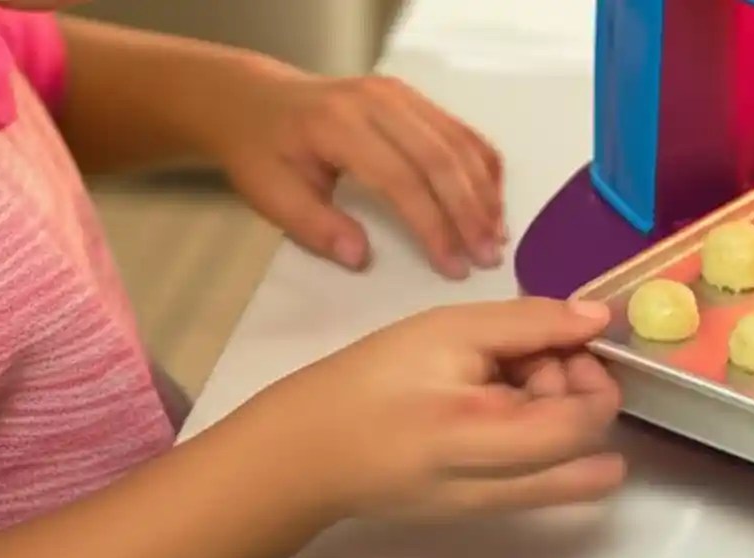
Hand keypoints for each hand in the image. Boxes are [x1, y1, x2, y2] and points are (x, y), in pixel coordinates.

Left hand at [216, 71, 503, 277]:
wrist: (256, 101)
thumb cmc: (263, 152)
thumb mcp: (271, 195)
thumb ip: (316, 227)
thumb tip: (361, 258)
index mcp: (338, 124)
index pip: (400, 178)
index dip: (432, 226)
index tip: (453, 267)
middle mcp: (377, 101)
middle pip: (440, 158)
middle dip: (470, 212)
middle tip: (488, 256)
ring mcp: (399, 95)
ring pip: (458, 143)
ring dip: (484, 193)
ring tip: (497, 237)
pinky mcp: (413, 98)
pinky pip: (460, 131)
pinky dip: (482, 167)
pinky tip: (491, 202)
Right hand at [254, 298, 623, 521]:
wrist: (307, 454)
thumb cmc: (370, 382)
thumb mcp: (448, 330)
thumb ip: (531, 322)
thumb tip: (599, 319)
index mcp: (492, 440)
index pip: (589, 419)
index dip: (592, 374)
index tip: (557, 342)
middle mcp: (507, 490)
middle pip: (587, 442)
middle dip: (573, 391)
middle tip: (520, 358)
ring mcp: (498, 509)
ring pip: (570, 463)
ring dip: (555, 414)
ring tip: (503, 382)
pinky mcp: (485, 513)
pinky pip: (540, 476)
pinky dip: (534, 435)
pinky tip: (491, 406)